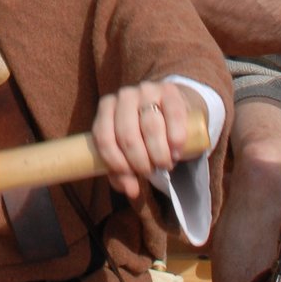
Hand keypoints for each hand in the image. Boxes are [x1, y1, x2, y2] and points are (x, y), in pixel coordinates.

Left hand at [90, 81, 199, 201]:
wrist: (171, 109)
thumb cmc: (144, 135)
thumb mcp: (128, 152)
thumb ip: (123, 173)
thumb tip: (131, 190)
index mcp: (106, 108)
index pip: (103, 137)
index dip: (115, 162)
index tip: (130, 176)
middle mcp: (124, 96)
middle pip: (127, 135)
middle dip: (140, 161)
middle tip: (150, 172)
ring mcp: (147, 90)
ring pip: (151, 127)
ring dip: (159, 154)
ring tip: (165, 164)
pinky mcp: (170, 91)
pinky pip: (174, 116)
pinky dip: (176, 140)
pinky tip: (177, 152)